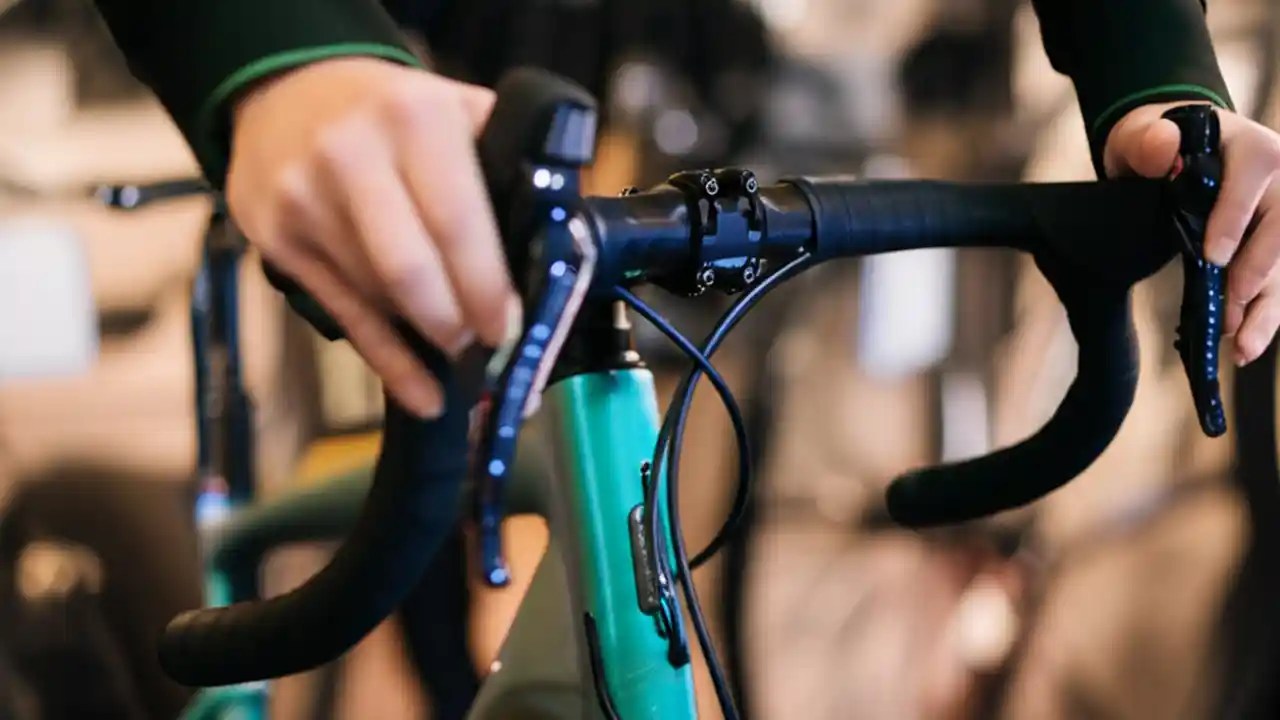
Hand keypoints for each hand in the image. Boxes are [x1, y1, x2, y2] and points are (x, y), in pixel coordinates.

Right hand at [226, 57, 515, 417]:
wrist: (286, 91)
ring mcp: (305, 201)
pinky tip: (425, 395)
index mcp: (414, 120)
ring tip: (466, 351)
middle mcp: (351, 156)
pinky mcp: (277, 241)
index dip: (487, 286)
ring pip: (380, 298)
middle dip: (458, 323)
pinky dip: (391, 364)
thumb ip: (508, 159)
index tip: (513, 326)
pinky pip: (347, 317)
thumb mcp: (455, 107)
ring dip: (429, 335)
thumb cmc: (392, 112)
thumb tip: (564, 234)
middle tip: (490, 348)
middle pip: (411, 271)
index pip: (456, 222)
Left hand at [1104, 102, 1279, 365]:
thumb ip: (1148, 143)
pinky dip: (1263, 315)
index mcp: (1252, 149)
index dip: (1233, 218)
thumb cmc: (1159, 145)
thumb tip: (1162, 148)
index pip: (1252, 180)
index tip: (1212, 257)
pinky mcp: (1275, 246)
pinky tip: (1245, 345)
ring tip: (1242, 348)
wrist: (1175, 152)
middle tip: (1227, 312)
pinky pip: (1275, 283)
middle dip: (1254, 273)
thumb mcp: (1143, 138)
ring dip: (1265, 310)